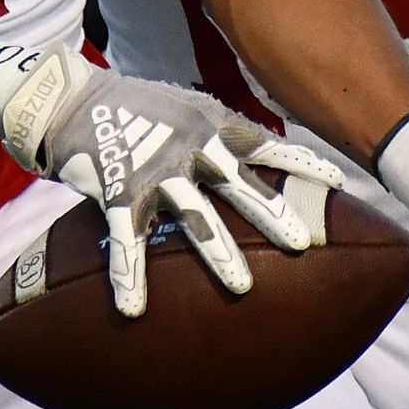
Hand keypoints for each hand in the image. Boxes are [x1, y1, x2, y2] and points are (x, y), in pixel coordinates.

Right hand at [0, 48, 344, 317]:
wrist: (70, 98)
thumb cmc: (132, 109)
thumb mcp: (181, 110)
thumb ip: (215, 134)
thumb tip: (259, 156)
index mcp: (207, 123)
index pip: (265, 143)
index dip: (301, 165)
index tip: (339, 185)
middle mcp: (188, 144)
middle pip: (240, 181)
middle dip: (274, 211)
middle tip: (304, 242)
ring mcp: (154, 168)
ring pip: (193, 216)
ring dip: (218, 252)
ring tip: (242, 286)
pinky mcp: (116, 189)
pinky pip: (125, 241)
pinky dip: (129, 278)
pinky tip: (132, 310)